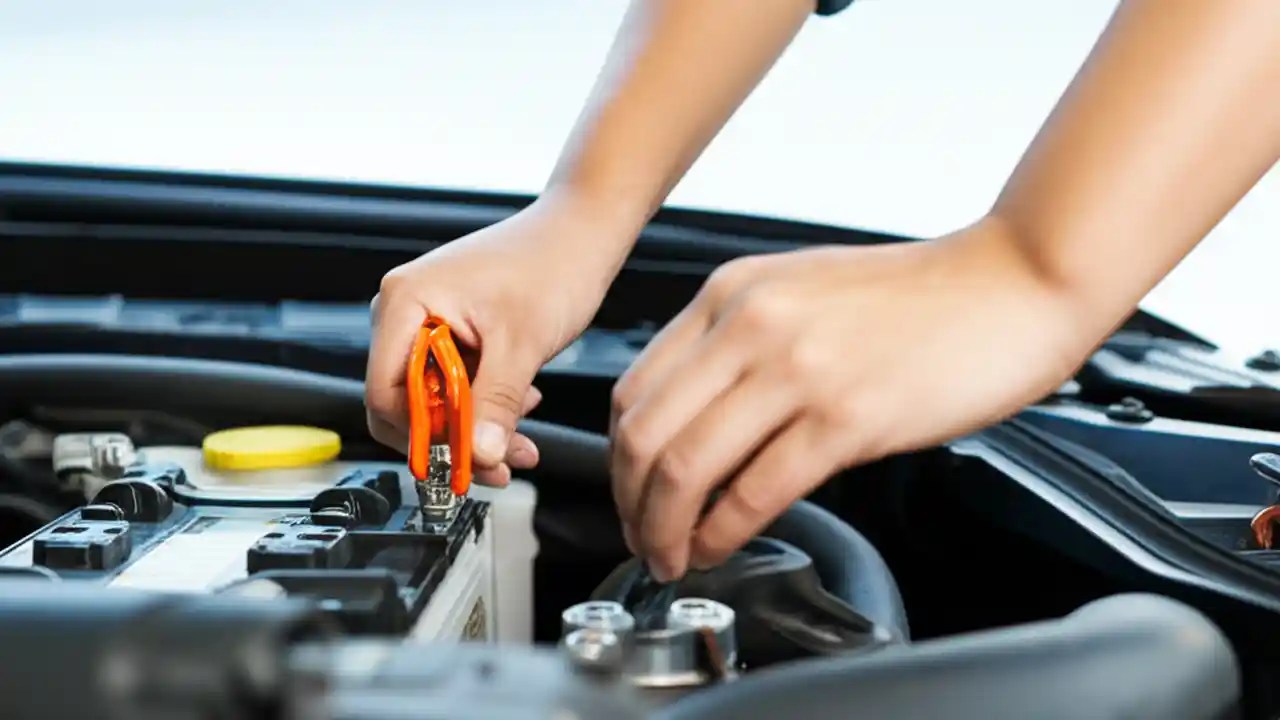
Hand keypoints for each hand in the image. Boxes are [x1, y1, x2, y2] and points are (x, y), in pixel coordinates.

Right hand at [367, 195, 624, 486]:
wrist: (580, 233)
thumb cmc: (551, 265)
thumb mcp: (522, 345)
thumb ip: (496, 404)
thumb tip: (478, 455)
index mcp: (404, 303)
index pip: (386, 395)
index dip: (423, 436)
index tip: (462, 461)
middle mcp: (405, 311)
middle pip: (407, 403)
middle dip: (453, 439)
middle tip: (496, 464)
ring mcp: (427, 321)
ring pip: (436, 400)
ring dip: (476, 428)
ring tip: (520, 442)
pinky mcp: (452, 331)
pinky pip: (454, 384)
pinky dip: (485, 406)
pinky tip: (520, 410)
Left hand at [610, 217, 1098, 580]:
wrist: (1014, 279)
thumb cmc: (920, 296)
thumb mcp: (804, 293)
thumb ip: (741, 344)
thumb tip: (697, 421)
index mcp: (732, 293)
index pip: (634, 389)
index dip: (619, 460)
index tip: (630, 496)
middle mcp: (750, 324)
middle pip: (644, 434)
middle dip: (630, 504)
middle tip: (641, 539)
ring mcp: (796, 369)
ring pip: (686, 467)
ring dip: (666, 528)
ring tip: (673, 555)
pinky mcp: (846, 417)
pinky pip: (754, 491)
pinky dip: (721, 532)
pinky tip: (720, 547)